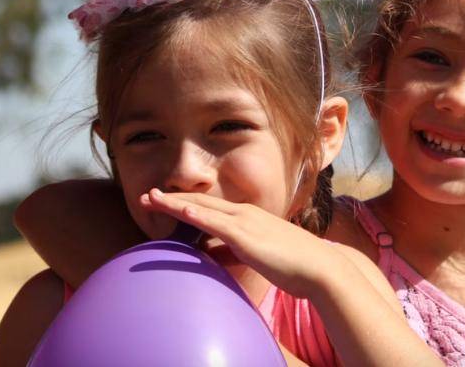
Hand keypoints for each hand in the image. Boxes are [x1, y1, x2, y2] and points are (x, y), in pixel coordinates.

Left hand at [139, 188, 344, 298]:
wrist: (319, 268)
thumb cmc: (293, 265)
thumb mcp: (258, 256)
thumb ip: (235, 252)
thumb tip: (214, 256)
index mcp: (248, 217)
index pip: (210, 207)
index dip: (185, 203)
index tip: (162, 200)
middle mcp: (244, 213)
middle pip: (201, 202)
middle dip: (171, 198)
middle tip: (146, 196)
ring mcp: (245, 222)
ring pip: (202, 208)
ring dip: (174, 203)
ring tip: (150, 199)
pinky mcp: (246, 236)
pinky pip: (216, 223)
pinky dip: (196, 215)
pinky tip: (180, 210)